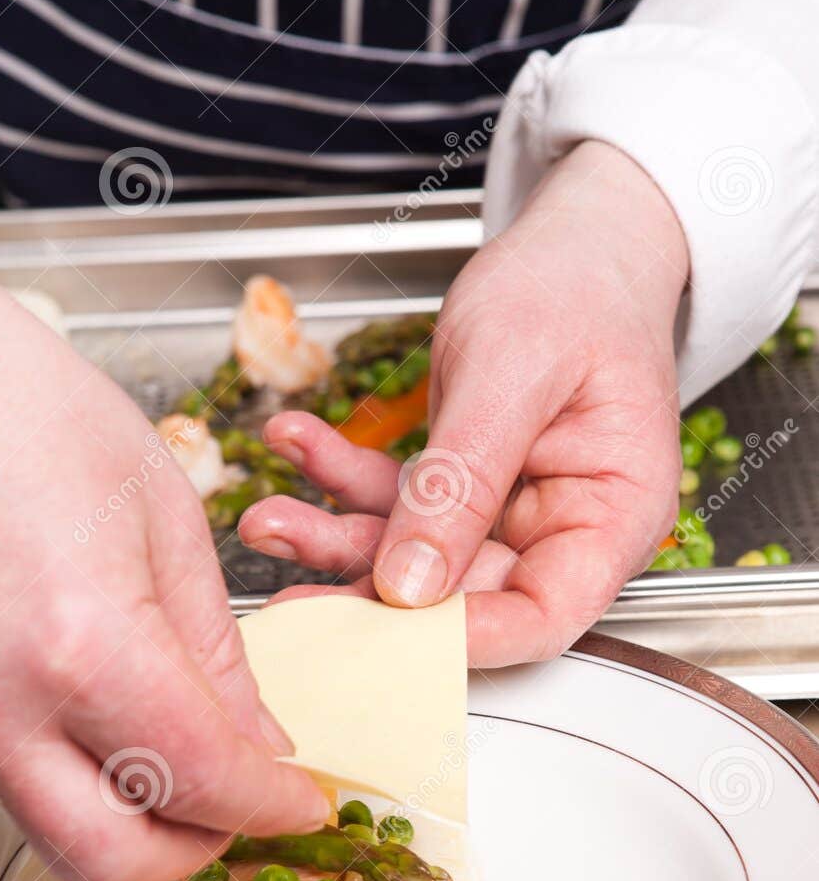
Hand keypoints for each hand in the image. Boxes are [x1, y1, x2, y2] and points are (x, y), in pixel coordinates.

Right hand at [0, 132, 325, 880]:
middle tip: (233, 812)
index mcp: (83, 643)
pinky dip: (47, 766)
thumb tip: (253, 737)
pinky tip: (71, 702)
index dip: (269, 807)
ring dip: (117, 810)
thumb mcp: (161, 512)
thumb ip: (214, 650)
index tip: (297, 800)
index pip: (203, 782)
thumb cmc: (8, 396)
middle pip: (109, 859)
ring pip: (43, 822)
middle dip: (191, 852)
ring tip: (156, 743)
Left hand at [240, 141, 688, 664]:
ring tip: (268, 514)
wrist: (573, 240)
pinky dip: (340, 475)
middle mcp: (561, 530)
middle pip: (462, 598)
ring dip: (333, 533)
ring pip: (410, 556)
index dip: (463, 640)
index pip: (540, 616)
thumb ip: (462, 481)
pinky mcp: (461, 491)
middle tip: (288, 589)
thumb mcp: (514, 374)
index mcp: (613, 516)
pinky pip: (392, 500)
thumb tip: (411, 584)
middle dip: (367, 588)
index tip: (379, 636)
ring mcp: (508, 515)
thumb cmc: (578, 288)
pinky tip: (296, 444)